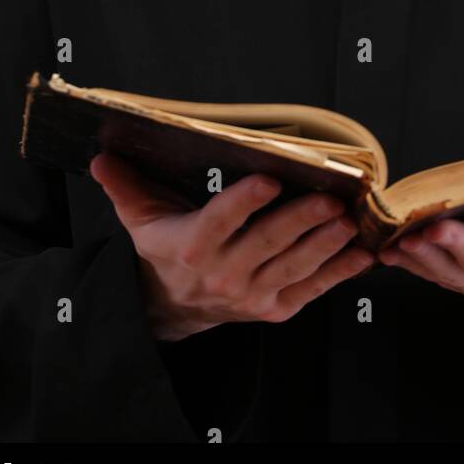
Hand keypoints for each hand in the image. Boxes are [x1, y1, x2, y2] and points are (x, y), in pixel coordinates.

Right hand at [89, 153, 373, 340]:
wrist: (170, 307)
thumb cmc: (164, 249)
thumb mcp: (140, 217)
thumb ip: (125, 185)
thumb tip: (101, 155)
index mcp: (192, 246)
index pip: (220, 221)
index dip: (245, 201)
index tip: (269, 179)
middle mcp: (223, 275)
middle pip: (266, 244)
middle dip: (301, 220)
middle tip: (330, 199)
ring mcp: (251, 294)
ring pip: (294, 266)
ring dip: (326, 244)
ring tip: (349, 221)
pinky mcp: (274, 308)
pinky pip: (311, 289)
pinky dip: (339, 273)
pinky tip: (362, 254)